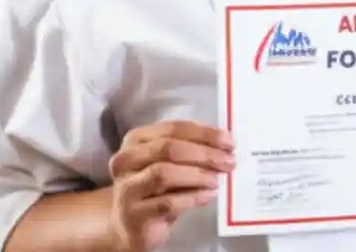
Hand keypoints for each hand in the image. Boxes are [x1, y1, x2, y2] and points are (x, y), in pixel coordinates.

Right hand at [107, 121, 234, 251]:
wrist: (130, 226)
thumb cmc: (155, 189)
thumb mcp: (169, 164)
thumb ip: (190, 151)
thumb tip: (225, 147)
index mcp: (136, 139)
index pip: (173, 128)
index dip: (204, 133)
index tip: (230, 142)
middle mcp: (125, 160)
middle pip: (169, 149)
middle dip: (204, 153)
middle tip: (229, 162)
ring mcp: (127, 187)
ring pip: (165, 173)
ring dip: (197, 175)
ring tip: (217, 180)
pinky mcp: (133, 214)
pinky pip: (167, 203)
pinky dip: (192, 198)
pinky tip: (208, 196)